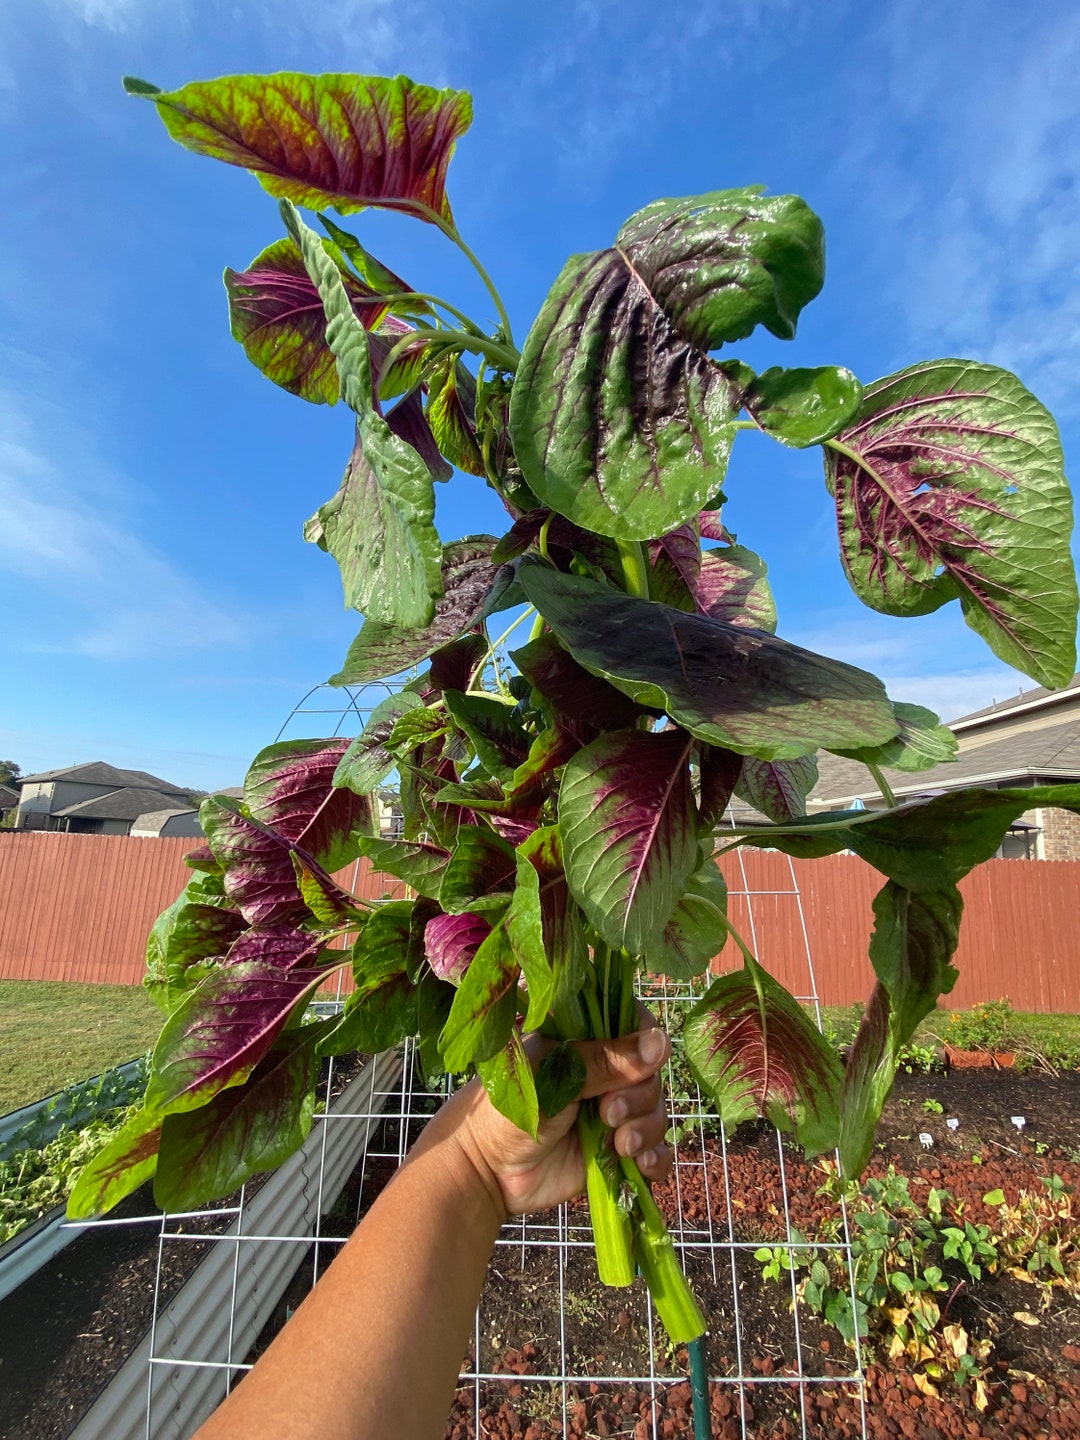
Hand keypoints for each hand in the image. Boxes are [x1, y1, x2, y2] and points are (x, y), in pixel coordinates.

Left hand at [410, 1012, 672, 1220]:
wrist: (487, 1170)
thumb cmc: (507, 1111)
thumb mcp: (555, 1080)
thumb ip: (606, 1062)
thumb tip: (661, 1043)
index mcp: (585, 1041)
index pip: (634, 1024)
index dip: (646, 1042)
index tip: (641, 1062)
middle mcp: (604, 1073)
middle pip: (651, 1073)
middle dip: (640, 1097)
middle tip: (608, 1113)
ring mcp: (612, 1113)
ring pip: (656, 1112)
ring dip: (647, 1128)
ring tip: (619, 1144)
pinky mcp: (616, 1151)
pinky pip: (655, 1151)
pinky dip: (655, 1158)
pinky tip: (639, 1164)